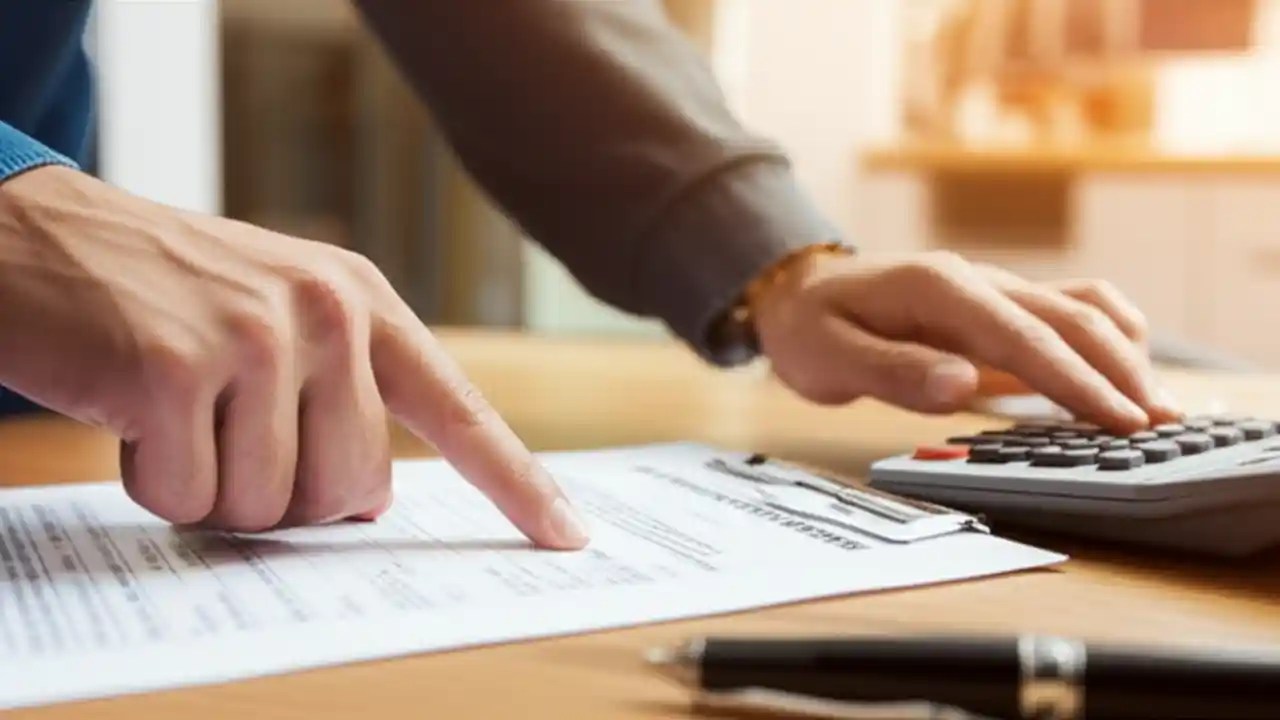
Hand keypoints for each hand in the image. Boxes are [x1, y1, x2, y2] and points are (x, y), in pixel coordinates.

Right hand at [0, 166, 587, 547]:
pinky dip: (154, 480)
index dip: (517, 483)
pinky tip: (133, 411)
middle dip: (285, 492)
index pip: (459, 411)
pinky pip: (189, 497)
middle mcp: (326, 313)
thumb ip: (341, 398)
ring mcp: (255, 338)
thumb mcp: (278, 320)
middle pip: (353, 490)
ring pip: (268, 507)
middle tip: (226, 431)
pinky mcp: (177, 369)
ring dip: (211, 486)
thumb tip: (371, 503)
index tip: (568, 536)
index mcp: (361, 302)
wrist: (37, 236)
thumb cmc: (166, 293)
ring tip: (176, 410)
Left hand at [751, 250, 1179, 433]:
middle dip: (1117, 371)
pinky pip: (1065, 309)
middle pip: (1068, 319)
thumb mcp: (829, 358)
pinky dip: (1103, 336)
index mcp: (938, 289)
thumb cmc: (812, 329)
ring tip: (1155, 405)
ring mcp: (993, 289)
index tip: (1119, 419)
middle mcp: (976, 280)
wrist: (801, 293)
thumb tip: (960, 386)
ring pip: (1078, 309)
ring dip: (1121, 352)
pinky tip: (1121, 371)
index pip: (1022, 337)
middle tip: (1158, 424)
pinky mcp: (998, 306)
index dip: (1075, 379)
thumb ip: (893, 371)